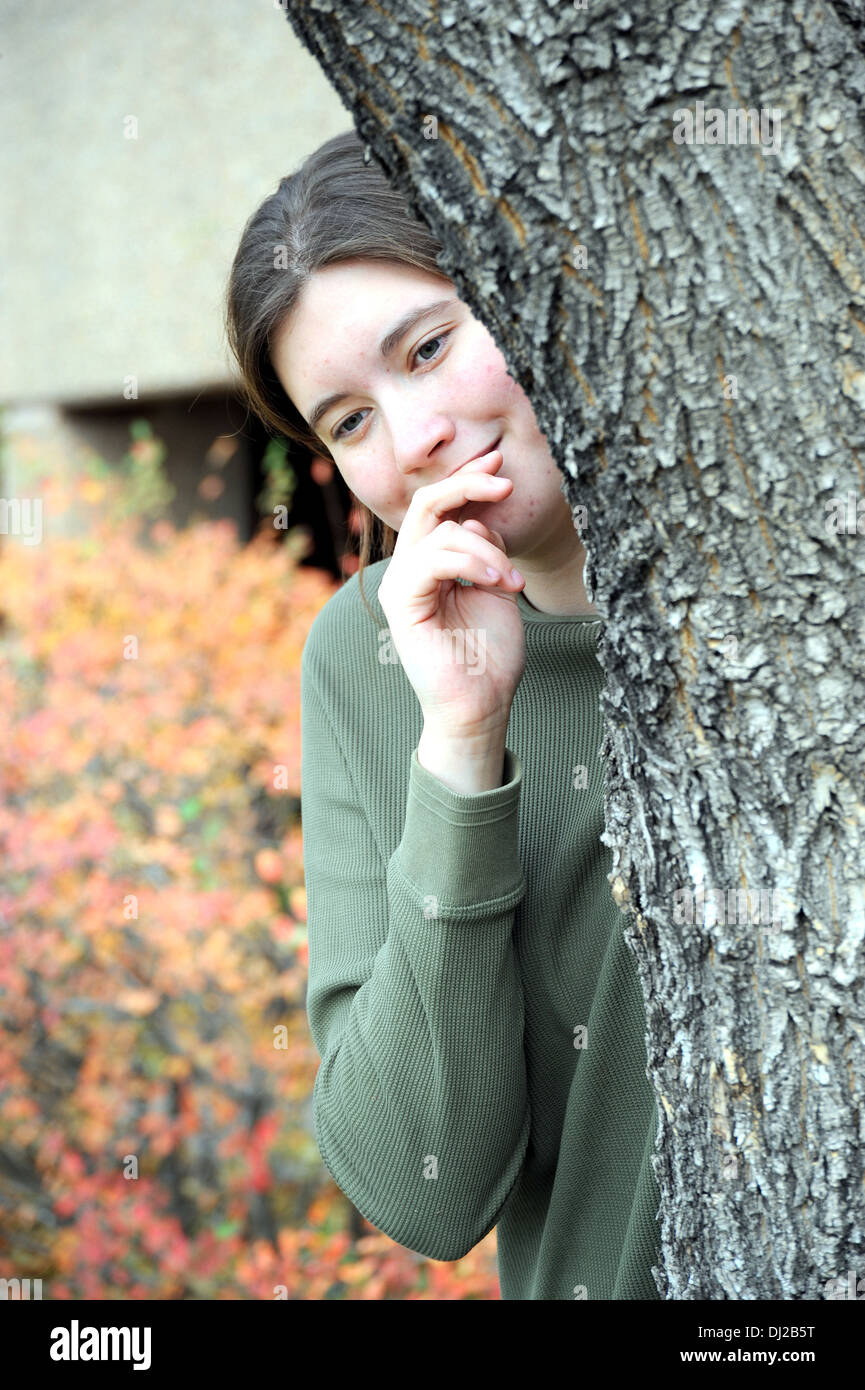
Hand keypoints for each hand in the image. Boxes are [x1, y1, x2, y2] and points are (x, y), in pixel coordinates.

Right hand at [377, 449, 526, 735]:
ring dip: (486, 550)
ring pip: (439, 532)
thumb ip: (484, 550)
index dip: (468, 479)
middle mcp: (409, 569)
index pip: (439, 507)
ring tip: (512, 581)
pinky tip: (499, 583)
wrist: (481, 703)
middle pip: (427, 503)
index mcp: (430, 563)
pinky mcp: (403, 603)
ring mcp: (402, 585)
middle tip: (504, 482)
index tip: (500, 463)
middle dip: (468, 483)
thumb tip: (474, 519)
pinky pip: (433, 560)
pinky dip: (472, 564)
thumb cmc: (489, 654)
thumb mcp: (496, 587)